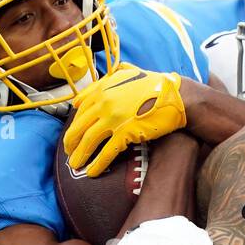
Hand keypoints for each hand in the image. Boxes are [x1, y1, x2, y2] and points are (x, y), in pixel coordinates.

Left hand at [64, 64, 185, 177]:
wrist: (176, 96)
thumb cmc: (155, 84)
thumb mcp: (128, 72)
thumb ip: (107, 79)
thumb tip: (90, 92)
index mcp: (103, 89)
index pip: (80, 111)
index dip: (73, 125)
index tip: (71, 135)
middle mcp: (104, 103)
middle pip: (79, 127)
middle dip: (71, 142)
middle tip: (68, 153)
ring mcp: (114, 119)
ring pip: (89, 141)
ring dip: (80, 155)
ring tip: (75, 165)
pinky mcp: (125, 133)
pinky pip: (106, 152)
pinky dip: (97, 164)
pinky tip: (91, 172)